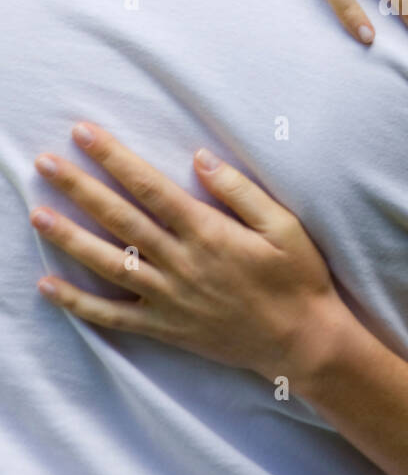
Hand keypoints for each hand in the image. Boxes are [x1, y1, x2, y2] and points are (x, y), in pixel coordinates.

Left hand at [29, 123, 350, 388]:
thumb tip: (199, 158)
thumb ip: (240, 191)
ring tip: (37, 214)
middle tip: (47, 162)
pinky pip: (113, 316)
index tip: (85, 133)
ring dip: (70, 239)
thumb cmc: (297, 278)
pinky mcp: (165, 327)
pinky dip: (78, 303)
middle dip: (80, 188)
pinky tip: (48, 286)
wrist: (301, 341)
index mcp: (208, 233)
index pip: (150, 187)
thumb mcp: (283, 226)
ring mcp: (169, 298)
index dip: (114, 158)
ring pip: (108, 264)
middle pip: (120, 219)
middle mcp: (181, 264)